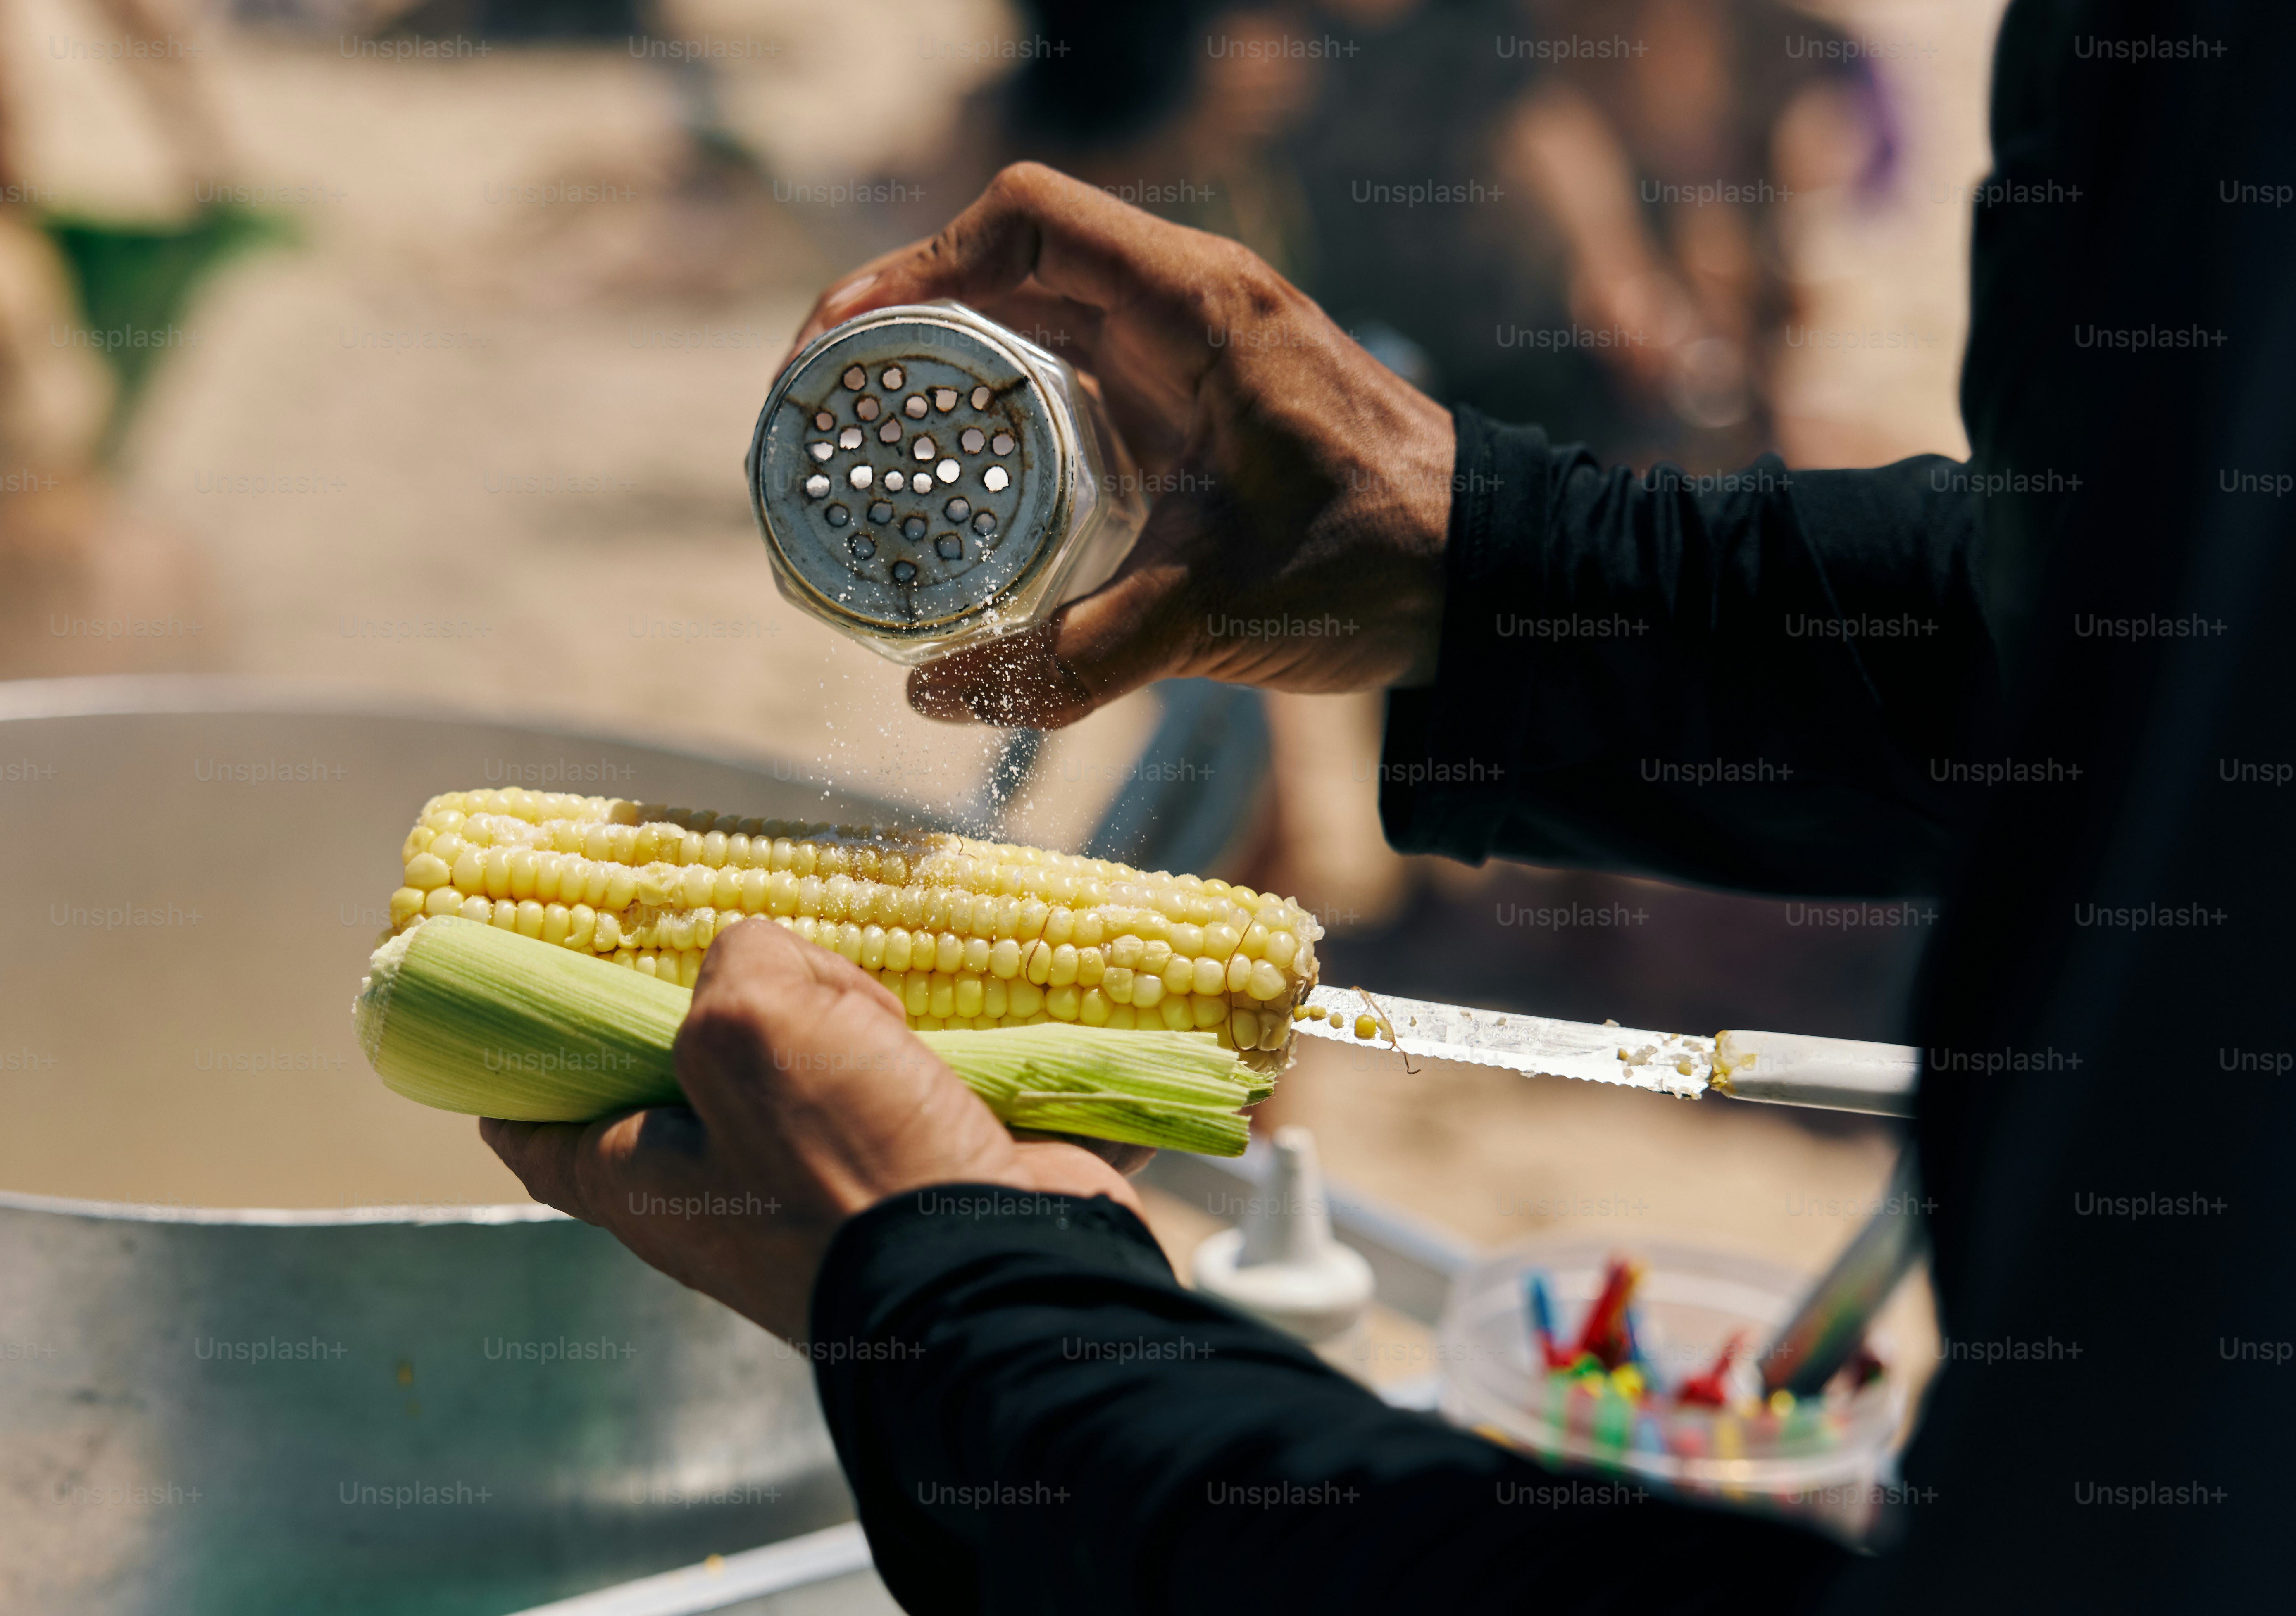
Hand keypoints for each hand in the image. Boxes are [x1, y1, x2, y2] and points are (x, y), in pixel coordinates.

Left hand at [482, 920, 1140, 1343]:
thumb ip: (737, 964)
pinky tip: (931, 1026)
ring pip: (796, 1067)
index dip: (516, 1076)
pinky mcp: (904, 1173)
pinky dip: (905, 1044)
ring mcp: (816, 1191)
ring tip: (875, 1009)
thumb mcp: (754, 1024)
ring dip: (835, 1017)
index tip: (512, 1015)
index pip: (537, 1135)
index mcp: (643, 1185)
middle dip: (717, 1002)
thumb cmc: (853, 1170)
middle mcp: (718, 1196)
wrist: (1010, 1274)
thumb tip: (779, 967)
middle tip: (753, 953)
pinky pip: (883, 1084)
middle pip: (678, 1074)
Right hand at [790, 162, 1456, 728]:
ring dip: (948, 360)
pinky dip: (1003, 402)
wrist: (1485, 577)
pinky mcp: (1192, 399)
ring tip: (866, 433)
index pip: (1025, 221)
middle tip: (826, 401)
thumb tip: (927, 698)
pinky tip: (960, 473)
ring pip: (1036, 312)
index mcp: (1193, 306)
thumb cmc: (1372, 567)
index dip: (916, 264)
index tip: (844, 340)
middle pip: (1009, 260)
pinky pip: (1073, 368)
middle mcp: (1185, 304)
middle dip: (905, 318)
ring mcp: (1189, 348)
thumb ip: (1069, 661)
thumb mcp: (1209, 617)